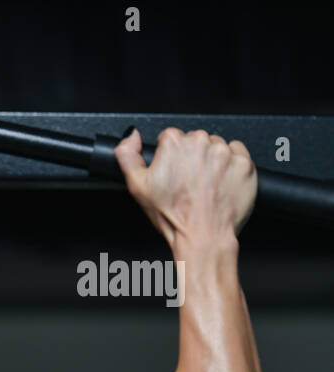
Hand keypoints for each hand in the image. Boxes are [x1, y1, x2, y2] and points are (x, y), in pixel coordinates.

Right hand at [115, 127, 256, 247]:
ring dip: (212, 161)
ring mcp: (224, 152)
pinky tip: (221, 183)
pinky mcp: (244, 162)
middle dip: (192, 157)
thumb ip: (127, 156)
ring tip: (205, 185)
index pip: (171, 138)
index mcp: (174, 143)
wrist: (203, 235)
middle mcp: (200, 142)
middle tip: (189, 183)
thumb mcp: (136, 186)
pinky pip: (237, 154)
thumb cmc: (172, 215)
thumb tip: (132, 136)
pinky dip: (231, 166)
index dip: (169, 157)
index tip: (173, 173)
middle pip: (195, 141)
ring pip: (216, 147)